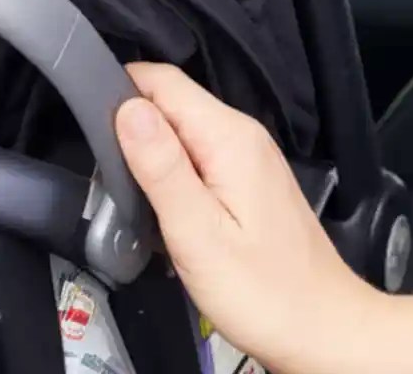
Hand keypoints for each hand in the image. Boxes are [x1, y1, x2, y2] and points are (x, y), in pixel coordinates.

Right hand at [115, 63, 383, 373]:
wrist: (322, 332)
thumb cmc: (264, 293)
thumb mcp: (198, 233)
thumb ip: (161, 167)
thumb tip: (129, 109)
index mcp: (230, 138)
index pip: (163, 80)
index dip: (120, 92)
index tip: (90, 127)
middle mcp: (243, 136)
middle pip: (171, 102)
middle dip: (130, 126)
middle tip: (110, 177)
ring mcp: (248, 158)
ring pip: (180, 130)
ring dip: (148, 153)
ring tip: (133, 197)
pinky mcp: (248, 181)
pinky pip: (197, 156)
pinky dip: (171, 174)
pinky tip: (164, 209)